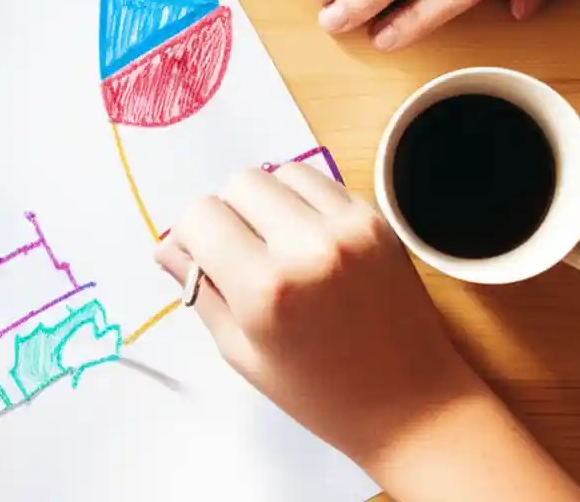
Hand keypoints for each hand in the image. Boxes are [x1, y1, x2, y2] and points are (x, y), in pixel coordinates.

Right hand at [156, 165, 579, 500]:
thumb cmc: (319, 394)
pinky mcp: (378, 220)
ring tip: (277, 242)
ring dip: (267, 200)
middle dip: (228, 212)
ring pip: (280, 172)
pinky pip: (320, 181)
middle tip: (240, 252)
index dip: (192, 235)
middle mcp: (307, 246)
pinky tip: (308, 238)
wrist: (412, 405)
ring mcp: (349, 228)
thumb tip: (167, 245)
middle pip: (239, 182)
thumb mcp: (241, 352)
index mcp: (265, 289)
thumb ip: (199, 290)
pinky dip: (303, 200)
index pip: (200, 215)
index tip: (203, 258)